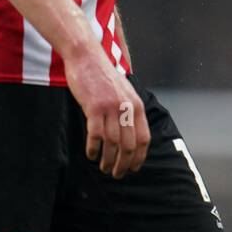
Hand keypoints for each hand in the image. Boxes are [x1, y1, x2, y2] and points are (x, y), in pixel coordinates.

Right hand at [64, 44, 150, 178]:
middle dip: (124, 164)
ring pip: (113, 143)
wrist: (87, 57)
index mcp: (137, 106)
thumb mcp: (125, 92)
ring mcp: (111, 108)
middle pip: (130, 145)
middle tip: (117, 174)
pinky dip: (94, 149)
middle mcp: (127, 108)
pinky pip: (96, 135)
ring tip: (104, 168)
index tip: (133, 168)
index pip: (144, 138)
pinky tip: (91, 155)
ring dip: (108, 160)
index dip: (139, 157)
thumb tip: (130, 135)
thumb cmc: (103, 77)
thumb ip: (129, 110)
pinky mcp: (94, 107)